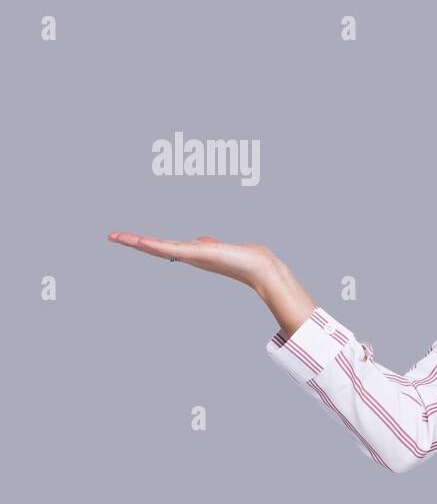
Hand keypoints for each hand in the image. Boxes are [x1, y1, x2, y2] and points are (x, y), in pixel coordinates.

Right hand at [106, 231, 276, 293]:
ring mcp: (190, 255)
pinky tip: (140, 242)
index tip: (125, 238)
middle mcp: (187, 255)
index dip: (143, 243)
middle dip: (132, 242)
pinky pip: (171, 249)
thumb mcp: (218, 247)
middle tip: (111, 236)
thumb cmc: (241, 259)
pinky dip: (155, 245)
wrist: (257, 267)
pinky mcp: (196, 254)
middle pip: (154, 247)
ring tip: (117, 236)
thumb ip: (207, 244)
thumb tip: (201, 241)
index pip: (161, 247)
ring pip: (158, 247)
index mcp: (190, 254)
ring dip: (137, 242)